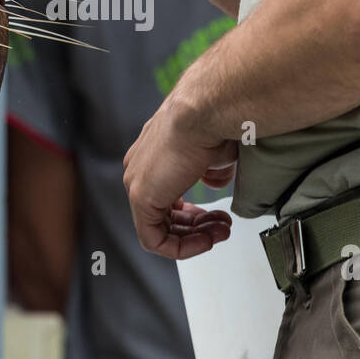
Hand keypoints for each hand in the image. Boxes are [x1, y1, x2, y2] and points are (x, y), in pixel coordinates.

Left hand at [123, 94, 235, 259]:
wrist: (204, 111)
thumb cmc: (213, 120)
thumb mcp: (217, 151)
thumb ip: (212, 170)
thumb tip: (216, 182)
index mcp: (154, 154)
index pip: (167, 194)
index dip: (193, 212)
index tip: (217, 215)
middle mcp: (140, 168)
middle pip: (163, 213)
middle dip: (197, 226)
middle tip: (223, 227)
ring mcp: (137, 182)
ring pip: (159, 228)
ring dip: (194, 237)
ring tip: (220, 233)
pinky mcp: (140, 197)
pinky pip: (155, 239)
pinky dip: (182, 247)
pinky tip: (207, 240)